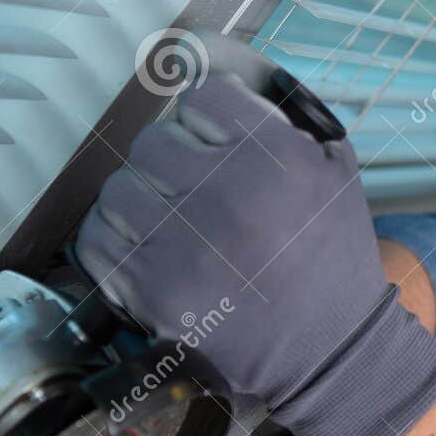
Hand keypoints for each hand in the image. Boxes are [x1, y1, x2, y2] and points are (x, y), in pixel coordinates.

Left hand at [75, 76, 435, 435]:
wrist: (331, 351)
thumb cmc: (334, 260)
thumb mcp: (337, 174)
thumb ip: (289, 122)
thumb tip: (230, 84)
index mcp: (274, 158)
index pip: (201, 96)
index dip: (207, 115)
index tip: (214, 136)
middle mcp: (225, 195)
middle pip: (152, 140)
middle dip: (173, 158)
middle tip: (194, 185)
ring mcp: (183, 245)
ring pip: (118, 187)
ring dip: (140, 199)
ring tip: (170, 220)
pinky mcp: (155, 291)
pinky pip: (98, 239)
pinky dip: (116, 240)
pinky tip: (149, 249)